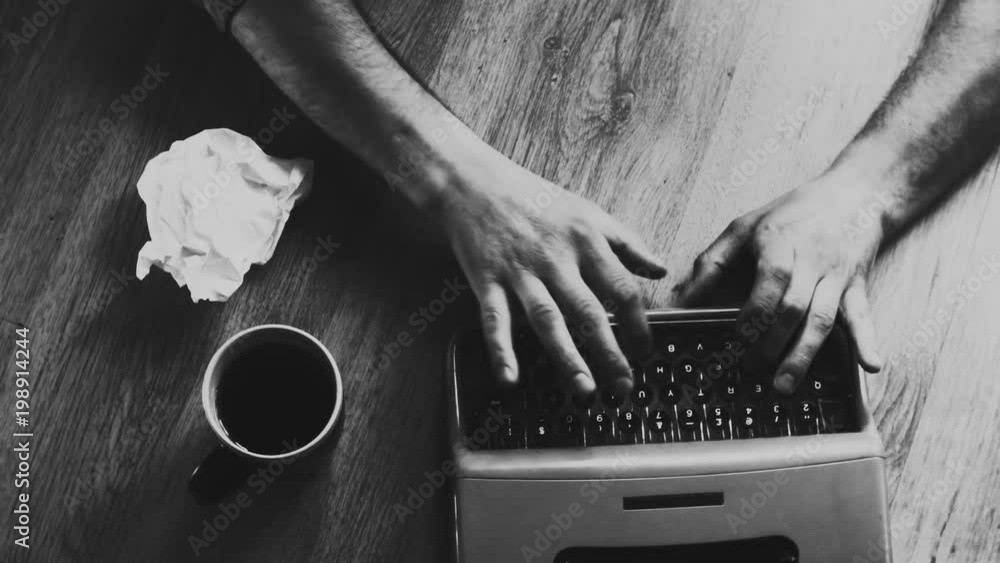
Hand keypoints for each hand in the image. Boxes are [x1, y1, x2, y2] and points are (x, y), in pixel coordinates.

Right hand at [432, 144, 665, 396]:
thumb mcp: (589, 213)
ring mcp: (520, 273)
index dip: (638, 324)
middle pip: (588, 311)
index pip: (622, 288)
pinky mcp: (487, 282)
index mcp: (586, 241)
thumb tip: (660, 269)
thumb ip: (627, 243)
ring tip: (584, 389)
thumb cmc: (536, 200)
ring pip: (547, 320)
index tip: (645, 352)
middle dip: (609, 352)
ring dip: (566, 357)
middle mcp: (555, 260)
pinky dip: (501, 350)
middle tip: (624, 386)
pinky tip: (510, 379)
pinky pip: (495, 320)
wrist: (475, 185)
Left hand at [670, 170, 884, 392]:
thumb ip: (712, 263)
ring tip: (785, 385)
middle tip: (753, 371)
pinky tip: (870, 365)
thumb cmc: (791, 214)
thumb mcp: (744, 227)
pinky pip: (862, 316)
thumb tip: (682, 299)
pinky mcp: (857, 286)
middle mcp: (810, 261)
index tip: (737, 338)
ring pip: (821, 319)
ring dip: (803, 354)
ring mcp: (836, 276)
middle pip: (793, 309)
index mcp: (778, 244)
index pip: (769, 284)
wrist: (853, 194)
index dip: (754, 315)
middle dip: (771, 344)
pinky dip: (867, 341)